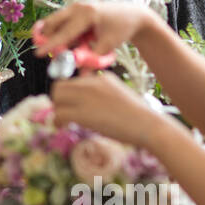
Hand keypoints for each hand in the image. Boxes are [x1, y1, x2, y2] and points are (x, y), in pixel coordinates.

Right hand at [32, 0, 152, 58]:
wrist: (131, 14)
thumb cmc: (121, 28)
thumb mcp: (109, 45)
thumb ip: (93, 60)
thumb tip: (82, 75)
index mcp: (87, 14)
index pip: (64, 32)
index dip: (50, 44)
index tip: (38, 53)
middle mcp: (78, 7)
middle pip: (52, 24)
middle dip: (48, 39)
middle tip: (54, 54)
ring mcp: (75, 6)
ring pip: (54, 23)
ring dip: (56, 37)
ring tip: (75, 47)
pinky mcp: (74, 9)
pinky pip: (60, 23)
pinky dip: (62, 33)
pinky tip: (77, 40)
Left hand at [50, 72, 168, 147]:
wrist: (148, 125)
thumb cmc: (138, 115)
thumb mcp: (118, 94)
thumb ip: (101, 93)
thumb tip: (85, 101)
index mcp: (101, 78)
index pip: (73, 81)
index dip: (67, 94)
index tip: (69, 104)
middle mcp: (91, 83)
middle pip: (59, 86)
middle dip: (58, 101)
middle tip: (63, 113)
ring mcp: (87, 96)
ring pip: (56, 98)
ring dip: (57, 110)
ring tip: (62, 121)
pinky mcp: (84, 112)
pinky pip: (59, 114)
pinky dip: (57, 121)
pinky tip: (62, 127)